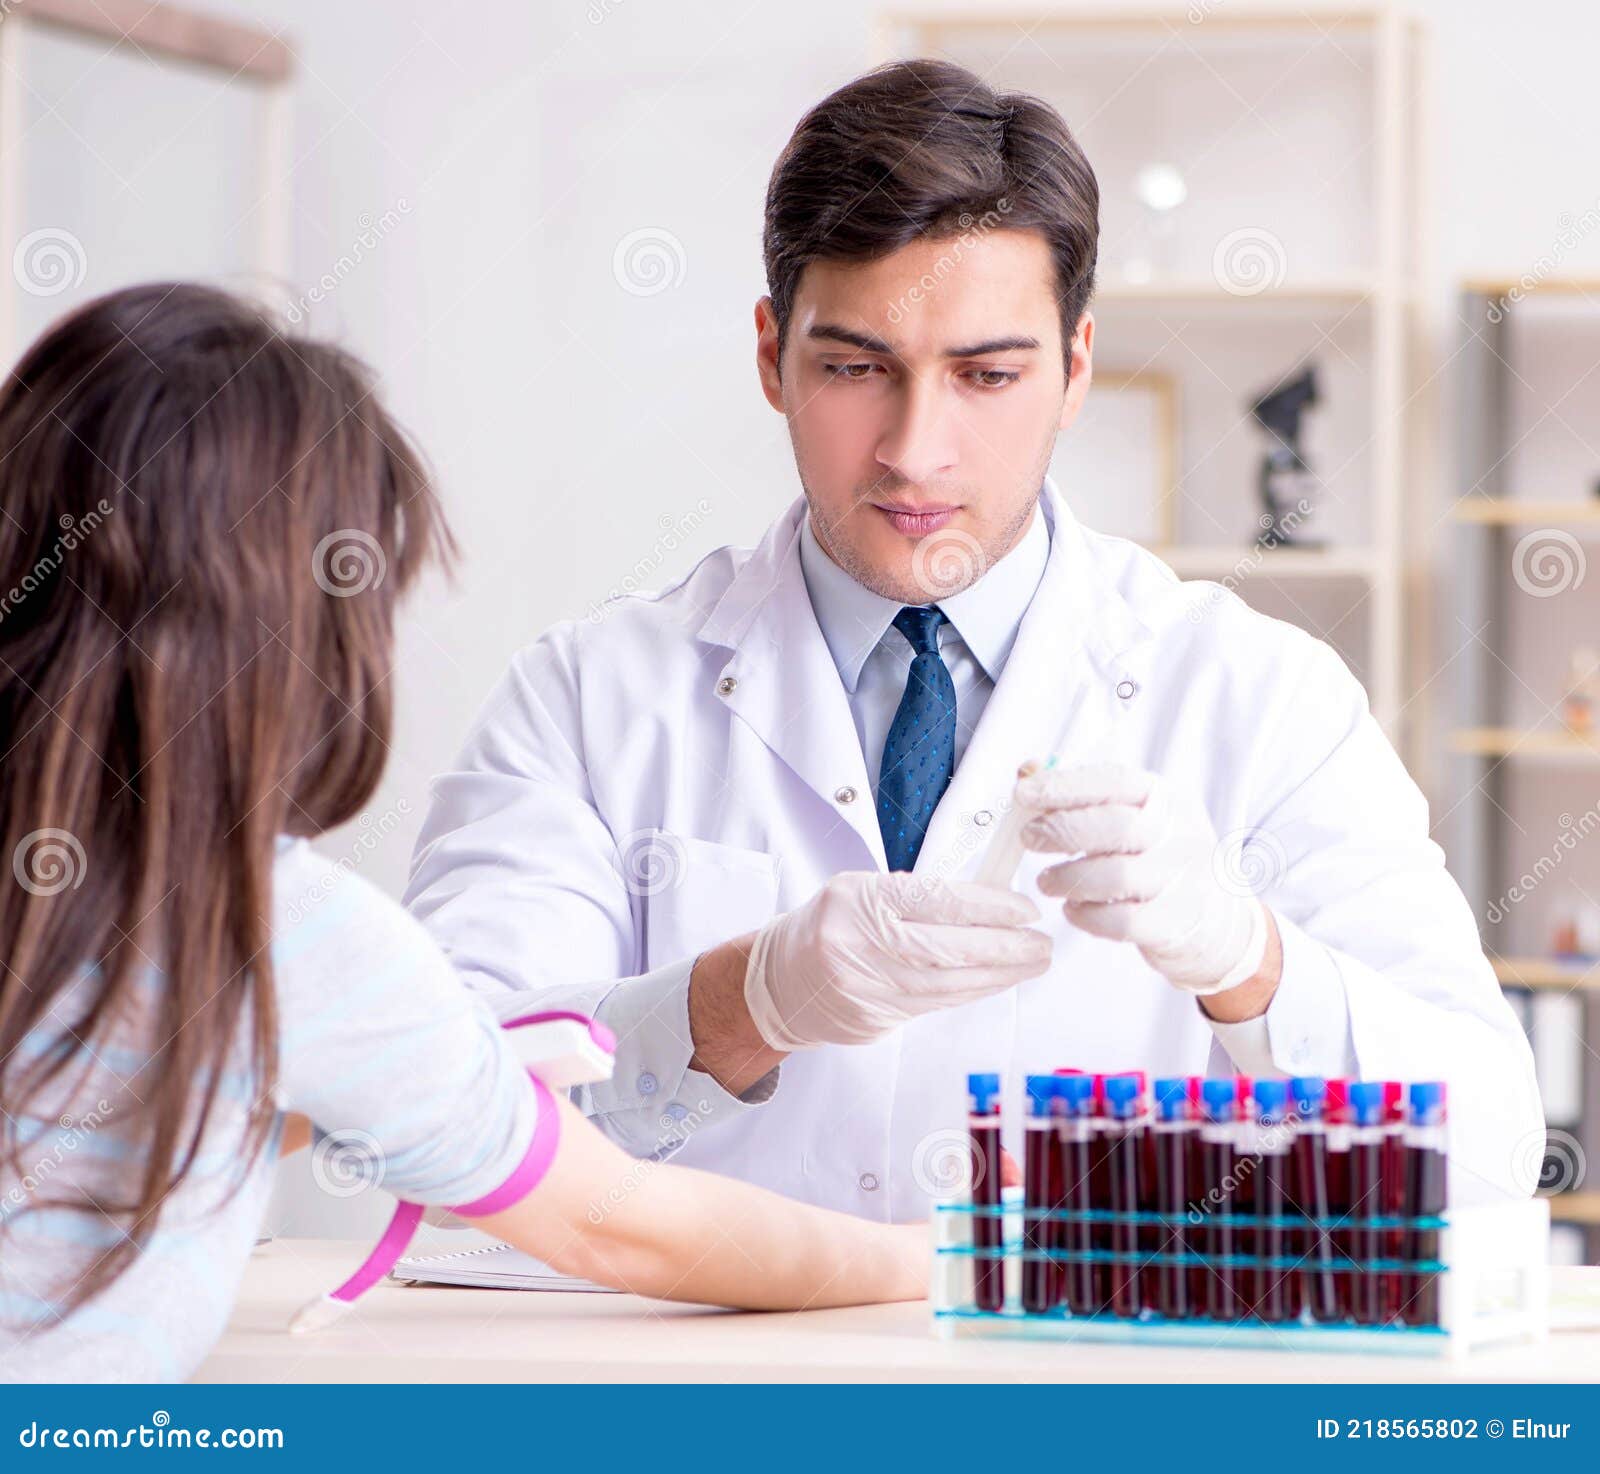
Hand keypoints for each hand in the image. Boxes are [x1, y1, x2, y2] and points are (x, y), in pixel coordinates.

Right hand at [743, 871, 1052, 1050]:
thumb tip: (985, 904)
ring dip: (997, 975)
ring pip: (946, 985)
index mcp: (857, 900)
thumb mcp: (863, 891)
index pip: (934, 901)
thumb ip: (917, 896)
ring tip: (1031, 963)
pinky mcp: (873, 1020)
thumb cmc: (830, 925)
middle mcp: (858, 944)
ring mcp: (864, 988)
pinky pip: (935, 1005)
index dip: (986, 907)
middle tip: (1040, 943)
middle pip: (946, 949)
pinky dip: (971, 992)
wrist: (779, 980)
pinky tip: (996, 981)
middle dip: (1003, 947)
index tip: (1022, 910)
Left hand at [1017, 764, 1268, 996]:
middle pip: (1116, 826)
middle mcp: (1179, 833)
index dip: (1065, 785)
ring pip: (1116, 876)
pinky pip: (1120, 921)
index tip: (1023, 793)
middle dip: (1061, 831)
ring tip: (1047, 882)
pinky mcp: (1175, 923)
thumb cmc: (1157, 858)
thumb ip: (1083, 796)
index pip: (1115, 781)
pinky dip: (1086, 916)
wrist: (1216, 918)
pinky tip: (1074, 909)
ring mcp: (1182, 880)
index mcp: (1165, 797)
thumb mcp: (1132, 816)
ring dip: (1068, 878)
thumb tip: (1027, 771)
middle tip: (1029, 840)